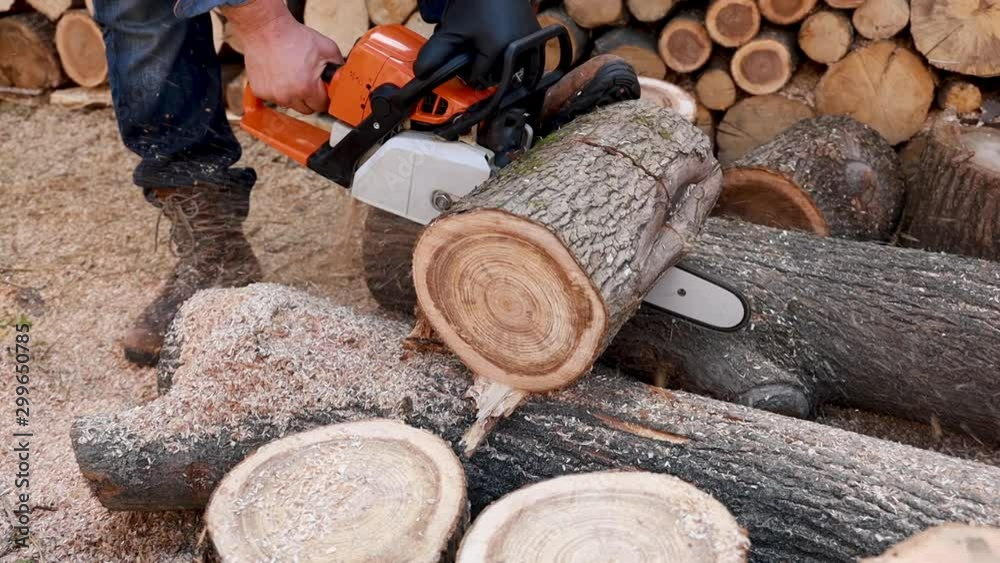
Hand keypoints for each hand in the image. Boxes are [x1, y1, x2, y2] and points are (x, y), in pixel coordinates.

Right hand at [223, 0, 342, 114]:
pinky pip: (274, 98)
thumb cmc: (293, 36)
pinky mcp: (259, 91)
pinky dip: (277, 90)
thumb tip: (343, 80)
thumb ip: (339, 67)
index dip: (324, 96)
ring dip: (293, 95)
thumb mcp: (327, 48)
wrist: (265, 28)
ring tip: (292, 74)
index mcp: (307, 88)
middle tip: (308, 80)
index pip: (322, 106)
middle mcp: (288, 96)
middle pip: (306, 110)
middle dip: (310, 98)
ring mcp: (272, 95)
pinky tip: (279, 74)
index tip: (322, 88)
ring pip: (290, 105)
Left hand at [414, 0, 541, 88]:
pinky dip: (519, 62)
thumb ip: (435, 53)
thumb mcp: (452, 30)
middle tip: (475, 54)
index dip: (466, 73)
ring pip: (515, 72)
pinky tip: (507, 54)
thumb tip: (421, 75)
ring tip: (490, 54)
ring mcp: (531, 44)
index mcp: (498, 50)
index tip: (463, 62)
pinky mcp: (537, 37)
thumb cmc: (474, 3)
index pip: (478, 78)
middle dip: (485, 70)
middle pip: (497, 77)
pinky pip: (530, 61)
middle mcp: (518, 50)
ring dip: (502, 69)